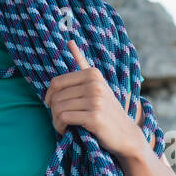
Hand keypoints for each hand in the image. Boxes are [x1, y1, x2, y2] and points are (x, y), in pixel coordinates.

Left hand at [42, 38, 154, 156]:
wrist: (125, 134)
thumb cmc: (107, 110)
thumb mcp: (97, 84)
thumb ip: (82, 63)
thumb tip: (69, 41)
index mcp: (93, 74)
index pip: (56, 82)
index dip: (49, 96)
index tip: (52, 106)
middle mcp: (95, 84)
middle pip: (56, 96)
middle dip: (53, 110)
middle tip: (59, 119)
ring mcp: (95, 100)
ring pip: (59, 108)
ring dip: (56, 120)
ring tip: (62, 126)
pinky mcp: (94, 117)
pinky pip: (64, 118)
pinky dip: (60, 127)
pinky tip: (65, 131)